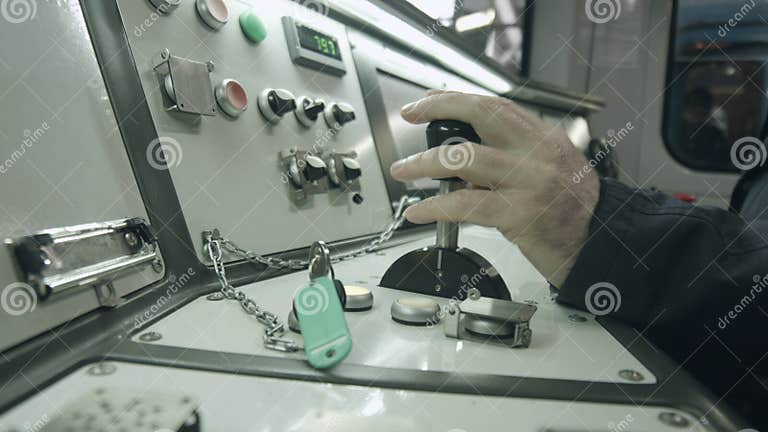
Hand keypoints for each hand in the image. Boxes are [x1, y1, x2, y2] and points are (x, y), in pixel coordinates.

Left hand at [390, 91, 600, 286]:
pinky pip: (466, 204)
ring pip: (465, 159)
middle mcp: (537, 153)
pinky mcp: (520, 214)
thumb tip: (459, 159)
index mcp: (543, 138)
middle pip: (481, 114)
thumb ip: (510, 158)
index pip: (495, 105)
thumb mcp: (546, 170)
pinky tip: (418, 211)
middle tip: (411, 115)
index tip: (429, 100)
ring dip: (425, 163)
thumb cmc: (570, 210)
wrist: (600, 244)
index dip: (456, 98)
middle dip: (438, 109)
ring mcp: (529, 182)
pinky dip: (435, 207)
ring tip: (404, 170)